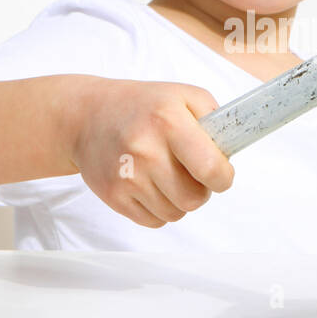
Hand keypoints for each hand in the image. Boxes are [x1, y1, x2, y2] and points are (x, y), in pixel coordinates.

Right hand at [70, 78, 234, 227]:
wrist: (87, 116)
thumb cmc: (142, 106)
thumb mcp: (183, 96)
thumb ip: (214, 119)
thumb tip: (229, 153)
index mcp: (168, 120)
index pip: (211, 169)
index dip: (223, 177)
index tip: (220, 174)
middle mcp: (145, 149)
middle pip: (194, 199)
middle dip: (200, 190)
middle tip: (191, 173)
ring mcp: (126, 175)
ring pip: (175, 213)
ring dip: (178, 200)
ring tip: (166, 175)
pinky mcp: (113, 195)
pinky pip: (154, 221)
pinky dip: (158, 208)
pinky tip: (150, 184)